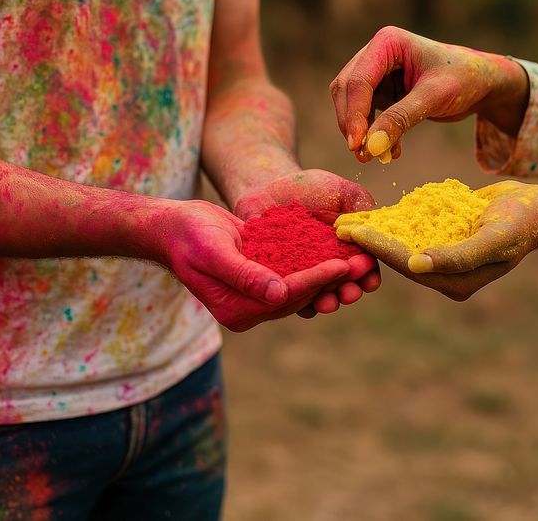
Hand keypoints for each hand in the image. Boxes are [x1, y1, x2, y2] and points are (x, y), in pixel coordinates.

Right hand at [152, 200, 349, 331]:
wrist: (174, 227)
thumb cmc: (188, 237)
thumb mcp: (214, 252)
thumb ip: (244, 275)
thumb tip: (277, 295)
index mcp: (237, 310)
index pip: (285, 296)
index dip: (315, 280)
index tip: (341, 265)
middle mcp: (250, 308)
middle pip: (300, 295)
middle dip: (332, 278)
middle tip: (364, 262)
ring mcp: (257, 295)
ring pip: (303, 286)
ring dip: (331, 273)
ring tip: (361, 259)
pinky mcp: (263, 278)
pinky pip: (295, 273)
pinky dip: (317, 263)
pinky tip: (341, 250)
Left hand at [234, 169, 381, 316]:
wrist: (269, 185)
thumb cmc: (310, 187)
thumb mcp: (341, 191)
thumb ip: (362, 207)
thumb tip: (376, 230)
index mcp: (349, 248)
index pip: (364, 267)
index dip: (369, 276)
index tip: (369, 280)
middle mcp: (330, 265)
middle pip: (345, 286)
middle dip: (350, 293)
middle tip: (349, 293)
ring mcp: (307, 273)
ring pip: (319, 295)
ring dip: (327, 302)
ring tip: (327, 303)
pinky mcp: (282, 277)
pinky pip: (290, 296)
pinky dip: (297, 303)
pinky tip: (300, 303)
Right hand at [329, 26, 528, 162]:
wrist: (481, 82)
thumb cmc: (464, 79)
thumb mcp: (435, 97)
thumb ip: (402, 118)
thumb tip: (370, 147)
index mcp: (388, 42)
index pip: (359, 80)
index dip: (353, 114)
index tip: (357, 145)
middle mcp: (376, 53)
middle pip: (347, 90)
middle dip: (353, 124)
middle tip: (363, 156)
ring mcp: (376, 71)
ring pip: (352, 104)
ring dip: (361, 132)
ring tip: (379, 158)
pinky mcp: (380, 90)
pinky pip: (366, 114)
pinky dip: (374, 134)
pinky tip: (391, 152)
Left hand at [337, 182, 537, 300]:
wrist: (537, 206)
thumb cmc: (520, 224)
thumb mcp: (492, 240)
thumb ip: (457, 256)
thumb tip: (416, 266)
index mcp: (455, 283)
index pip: (409, 265)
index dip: (380, 249)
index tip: (354, 234)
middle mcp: (445, 274)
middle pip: (399, 257)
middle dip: (370, 243)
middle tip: (338, 228)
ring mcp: (443, 257)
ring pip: (401, 244)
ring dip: (376, 233)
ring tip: (346, 220)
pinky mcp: (441, 239)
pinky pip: (411, 231)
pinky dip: (392, 222)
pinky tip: (369, 212)